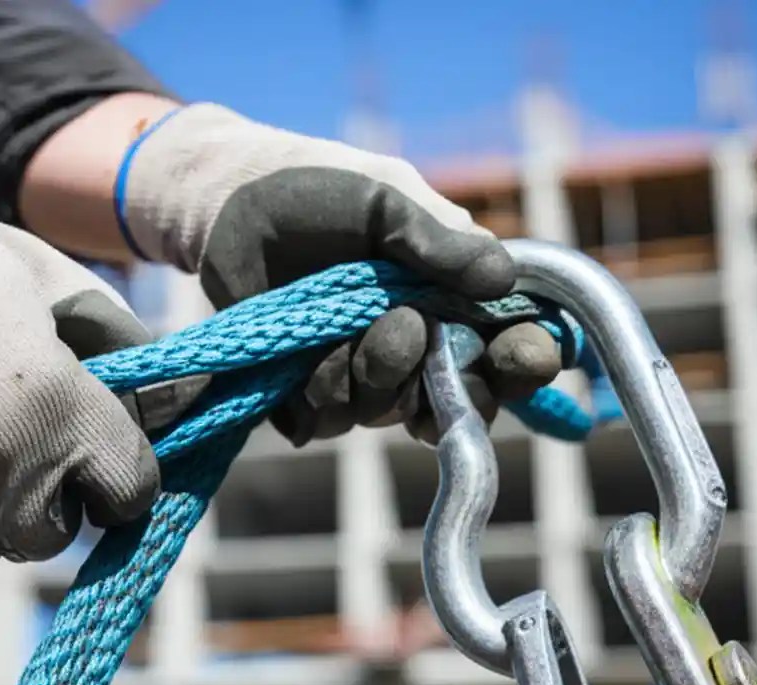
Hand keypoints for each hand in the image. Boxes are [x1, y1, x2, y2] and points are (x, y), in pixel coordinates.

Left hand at [118, 104, 562, 444]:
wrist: (233, 205)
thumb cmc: (321, 191)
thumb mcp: (387, 203)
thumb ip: (442, 243)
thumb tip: (505, 280)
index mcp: (454, 300)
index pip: (511, 348)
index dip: (524, 361)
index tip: (520, 357)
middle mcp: (420, 349)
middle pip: (463, 401)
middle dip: (443, 378)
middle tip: (405, 325)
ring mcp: (367, 377)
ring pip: (391, 412)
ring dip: (370, 370)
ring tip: (339, 319)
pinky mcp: (311, 397)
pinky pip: (330, 420)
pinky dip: (318, 385)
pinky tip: (303, 344)